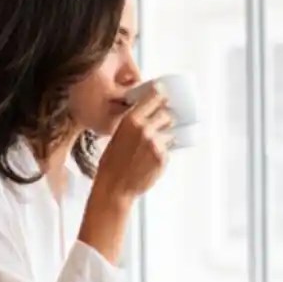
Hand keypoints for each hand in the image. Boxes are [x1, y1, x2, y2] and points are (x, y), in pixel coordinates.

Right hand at [95, 86, 172, 200]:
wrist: (113, 186)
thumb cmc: (111, 164)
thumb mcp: (117, 135)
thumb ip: (133, 124)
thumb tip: (150, 115)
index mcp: (130, 120)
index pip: (154, 96)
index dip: (162, 95)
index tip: (165, 95)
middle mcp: (144, 128)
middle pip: (167, 113)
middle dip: (165, 119)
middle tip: (159, 127)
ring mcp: (155, 142)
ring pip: (171, 131)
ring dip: (166, 136)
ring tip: (152, 146)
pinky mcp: (163, 156)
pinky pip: (170, 148)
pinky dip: (164, 151)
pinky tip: (152, 158)